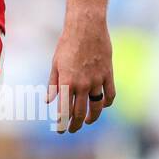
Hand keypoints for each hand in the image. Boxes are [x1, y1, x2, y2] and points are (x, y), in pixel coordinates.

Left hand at [46, 14, 115, 132]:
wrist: (86, 28)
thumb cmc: (66, 44)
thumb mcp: (55, 64)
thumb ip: (53, 84)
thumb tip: (49, 101)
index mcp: (66, 82)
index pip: (64, 110)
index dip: (62, 123)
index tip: (60, 129)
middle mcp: (82, 85)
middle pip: (80, 113)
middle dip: (75, 125)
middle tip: (71, 130)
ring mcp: (97, 81)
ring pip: (96, 108)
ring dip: (91, 118)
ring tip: (87, 122)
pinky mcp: (108, 75)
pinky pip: (110, 96)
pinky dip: (106, 104)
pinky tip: (101, 106)